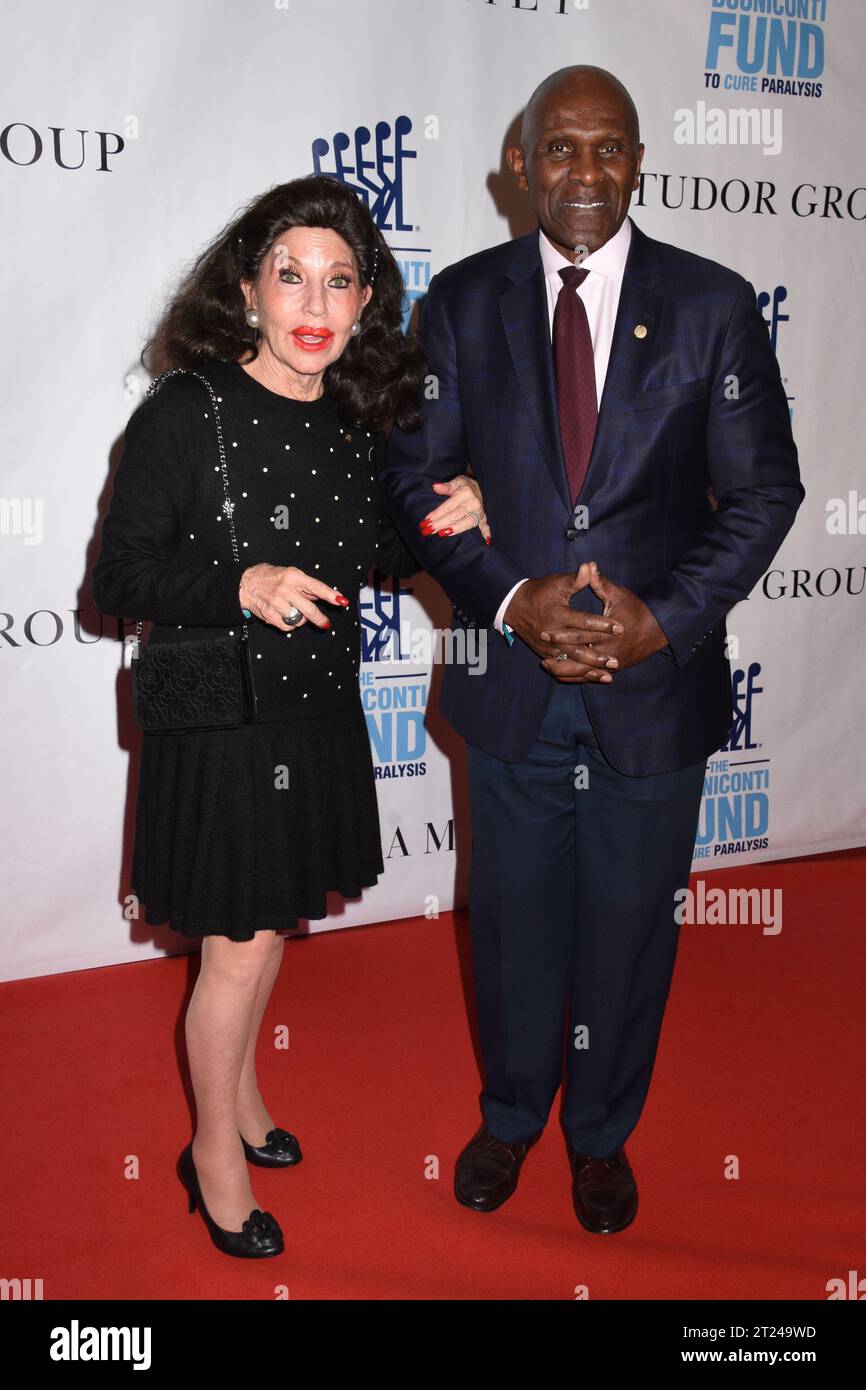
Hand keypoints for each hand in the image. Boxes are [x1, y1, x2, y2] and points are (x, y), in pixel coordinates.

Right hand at [239, 564, 349, 631]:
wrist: (245, 583)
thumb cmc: (271, 577)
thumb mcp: (290, 575)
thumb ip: (306, 587)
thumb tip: (324, 595)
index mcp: (293, 577)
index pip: (317, 587)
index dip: (330, 595)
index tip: (342, 601)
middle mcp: (286, 589)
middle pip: (309, 609)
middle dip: (319, 619)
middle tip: (325, 624)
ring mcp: (277, 603)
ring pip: (298, 620)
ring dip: (299, 619)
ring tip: (293, 612)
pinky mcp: (269, 615)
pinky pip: (287, 626)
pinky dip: (289, 625)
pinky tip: (284, 616)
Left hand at [419, 473, 490, 542]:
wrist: (480, 486)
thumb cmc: (465, 485)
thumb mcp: (456, 482)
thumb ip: (446, 486)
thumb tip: (435, 487)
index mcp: (466, 494)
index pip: (449, 506)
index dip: (437, 514)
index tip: (426, 520)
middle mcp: (473, 503)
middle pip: (455, 516)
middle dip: (440, 524)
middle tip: (428, 530)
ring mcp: (479, 512)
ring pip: (466, 523)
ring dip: (454, 529)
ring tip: (441, 534)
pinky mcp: (483, 518)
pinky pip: (485, 526)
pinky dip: (486, 533)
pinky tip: (486, 541)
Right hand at [504, 563, 624, 683]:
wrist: (513, 606)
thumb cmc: (538, 592)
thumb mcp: (556, 583)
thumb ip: (575, 579)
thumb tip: (589, 567)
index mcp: (558, 615)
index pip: (583, 621)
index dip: (602, 625)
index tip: (620, 628)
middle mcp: (553, 634)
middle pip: (578, 647)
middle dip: (598, 655)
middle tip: (616, 660)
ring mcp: (548, 647)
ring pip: (572, 661)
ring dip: (590, 668)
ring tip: (609, 674)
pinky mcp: (545, 654)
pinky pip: (563, 667)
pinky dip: (578, 674)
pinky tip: (593, 678)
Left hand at [540, 561, 668, 671]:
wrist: (658, 629)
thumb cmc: (637, 609)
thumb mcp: (619, 595)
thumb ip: (600, 582)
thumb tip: (589, 565)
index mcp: (609, 633)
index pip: (581, 635)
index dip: (562, 635)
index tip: (544, 631)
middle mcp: (610, 652)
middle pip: (580, 659)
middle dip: (559, 657)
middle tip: (540, 655)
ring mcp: (612, 662)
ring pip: (584, 672)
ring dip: (565, 671)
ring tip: (546, 665)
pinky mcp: (614, 668)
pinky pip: (591, 675)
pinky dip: (576, 676)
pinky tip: (561, 673)